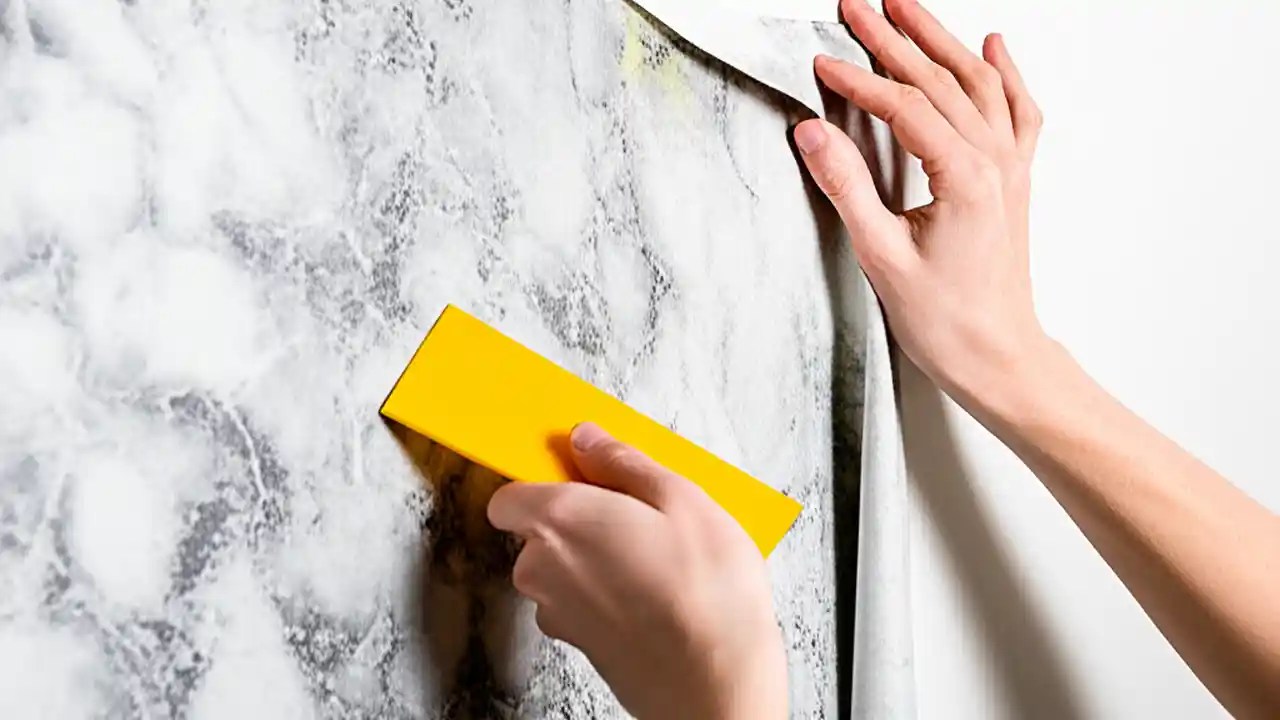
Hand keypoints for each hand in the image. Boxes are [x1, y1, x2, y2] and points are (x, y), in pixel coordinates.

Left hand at [487, 423, 786, 719]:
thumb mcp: (680, 498)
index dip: (546, 483)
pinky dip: (611, 592)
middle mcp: (542, 567)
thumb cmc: (706, 592)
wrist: (715, 684)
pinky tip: (660, 591)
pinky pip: (584, 601)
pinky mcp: (579, 644)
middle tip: (644, 515)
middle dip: (584, 518)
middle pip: (542, 530)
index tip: (586, 475)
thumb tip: (588, 440)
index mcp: (559, 519)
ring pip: (566, 568)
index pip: (510, 495)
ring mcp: (557, 612)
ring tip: (663, 558)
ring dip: (601, 557)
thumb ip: (623, 462)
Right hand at [795, 0, 1048, 407]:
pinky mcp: (1015, 180)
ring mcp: (1011, 168)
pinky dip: (1005, 73)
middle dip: (895, 39)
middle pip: (940, 80)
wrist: (998, 355)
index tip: (822, 60)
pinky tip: (994, 47)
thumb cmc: (946, 320)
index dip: (858, 80)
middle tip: (857, 6)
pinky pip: (1017, 110)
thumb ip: (847, 187)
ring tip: (908, 8)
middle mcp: (995, 162)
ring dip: (941, 41)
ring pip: (978, 83)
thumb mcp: (882, 255)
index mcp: (964, 176)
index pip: (903, 106)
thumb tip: (811, 132)